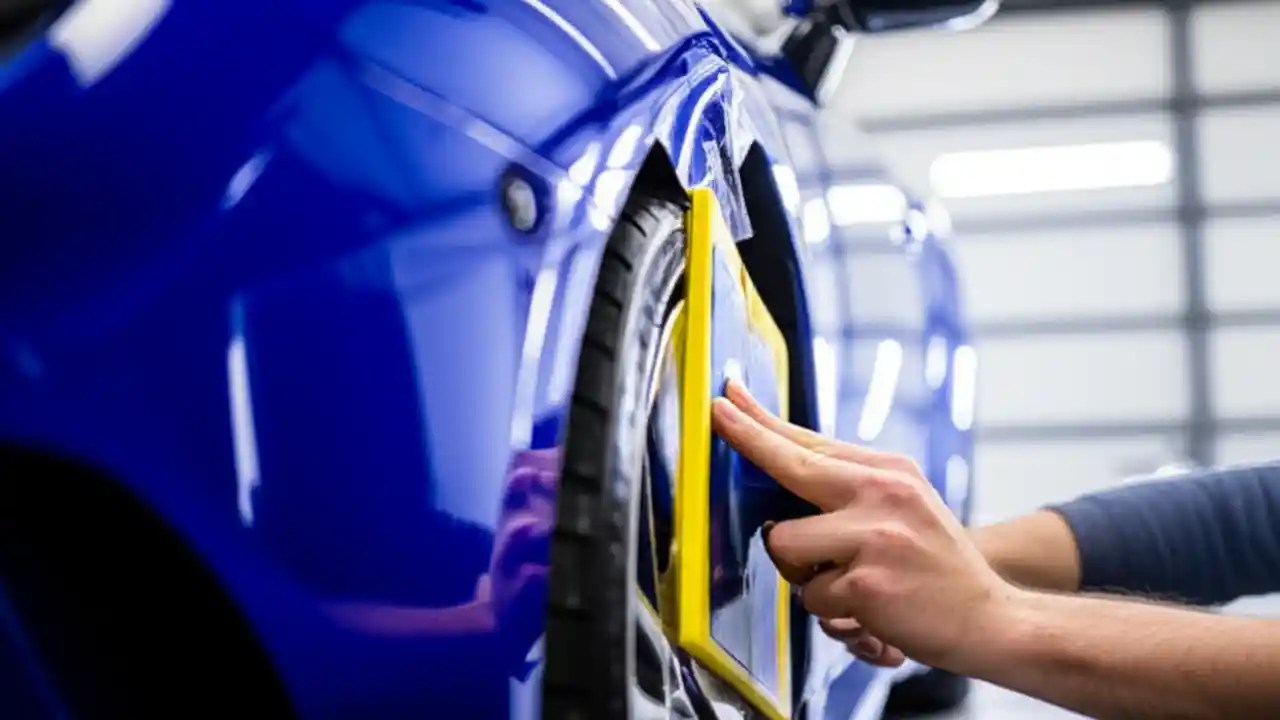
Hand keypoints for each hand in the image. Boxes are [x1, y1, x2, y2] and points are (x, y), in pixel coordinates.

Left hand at [713, 381, 1019, 672]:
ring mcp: (874, 537)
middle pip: (790, 464)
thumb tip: (783, 468)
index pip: (810, 440)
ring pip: (785, 545)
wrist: (992, 618)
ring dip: (803, 572)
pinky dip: (831, 612)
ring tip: (846, 581)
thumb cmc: (937, 567)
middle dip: (745, 438)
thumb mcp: (903, 506)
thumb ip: (848, 488)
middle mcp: (882, 494)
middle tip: (717, 414)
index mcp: (888, 472)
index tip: (726, 397)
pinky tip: (867, 610)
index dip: (759, 420)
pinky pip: (811, 596)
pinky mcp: (866, 583)